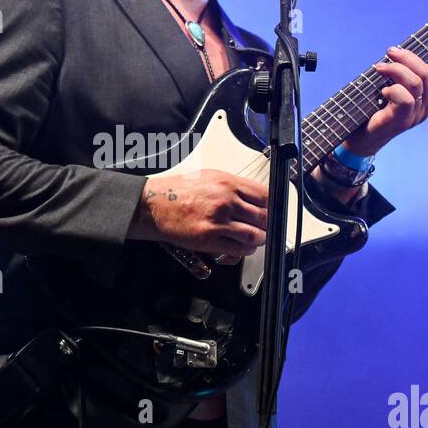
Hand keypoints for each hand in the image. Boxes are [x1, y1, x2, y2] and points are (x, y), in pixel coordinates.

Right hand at [127, 169, 267, 257]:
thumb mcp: (209, 177)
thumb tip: (253, 196)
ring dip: (259, 239)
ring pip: (255, 235)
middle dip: (268, 225)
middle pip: (263, 216)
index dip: (273, 205)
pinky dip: (245, 250)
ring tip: (256, 239)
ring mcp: (219, 220)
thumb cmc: (177, 191)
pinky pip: (239, 248)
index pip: (265, 195)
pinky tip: (242, 246)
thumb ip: (233, 186)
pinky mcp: (210, 239)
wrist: (154, 205)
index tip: (274, 210)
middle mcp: (226, 200)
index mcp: (228, 183)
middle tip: (266, 227)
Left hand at [343, 45, 427, 156]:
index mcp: (425, 101)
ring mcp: (414, 117)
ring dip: (397, 70)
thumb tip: (394, 52)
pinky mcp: (402, 122)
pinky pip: (406, 99)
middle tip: (389, 53)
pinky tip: (382, 92)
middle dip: (408, 58)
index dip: (419, 60)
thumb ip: (397, 76)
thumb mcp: (387, 89)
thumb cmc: (370, 110)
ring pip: (416, 84)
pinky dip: (393, 90)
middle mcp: (424, 109)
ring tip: (379, 68)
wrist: (359, 138)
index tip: (398, 52)